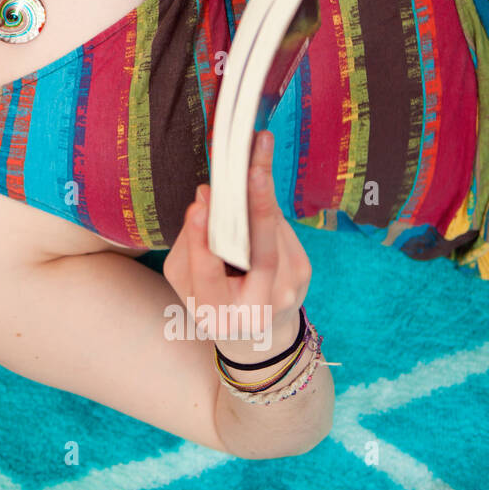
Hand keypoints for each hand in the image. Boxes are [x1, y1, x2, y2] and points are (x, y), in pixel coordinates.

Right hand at [162, 130, 311, 361]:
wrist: (258, 336)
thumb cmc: (211, 301)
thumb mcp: (186, 281)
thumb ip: (190, 243)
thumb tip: (206, 196)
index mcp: (219, 313)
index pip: (209, 276)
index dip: (202, 242)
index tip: (199, 207)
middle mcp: (259, 307)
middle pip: (261, 254)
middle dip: (256, 207)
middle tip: (253, 168)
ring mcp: (288, 291)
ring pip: (273, 234)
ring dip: (261, 194)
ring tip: (256, 152)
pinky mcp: (303, 274)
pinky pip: (282, 231)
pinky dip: (265, 208)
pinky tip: (257, 189)